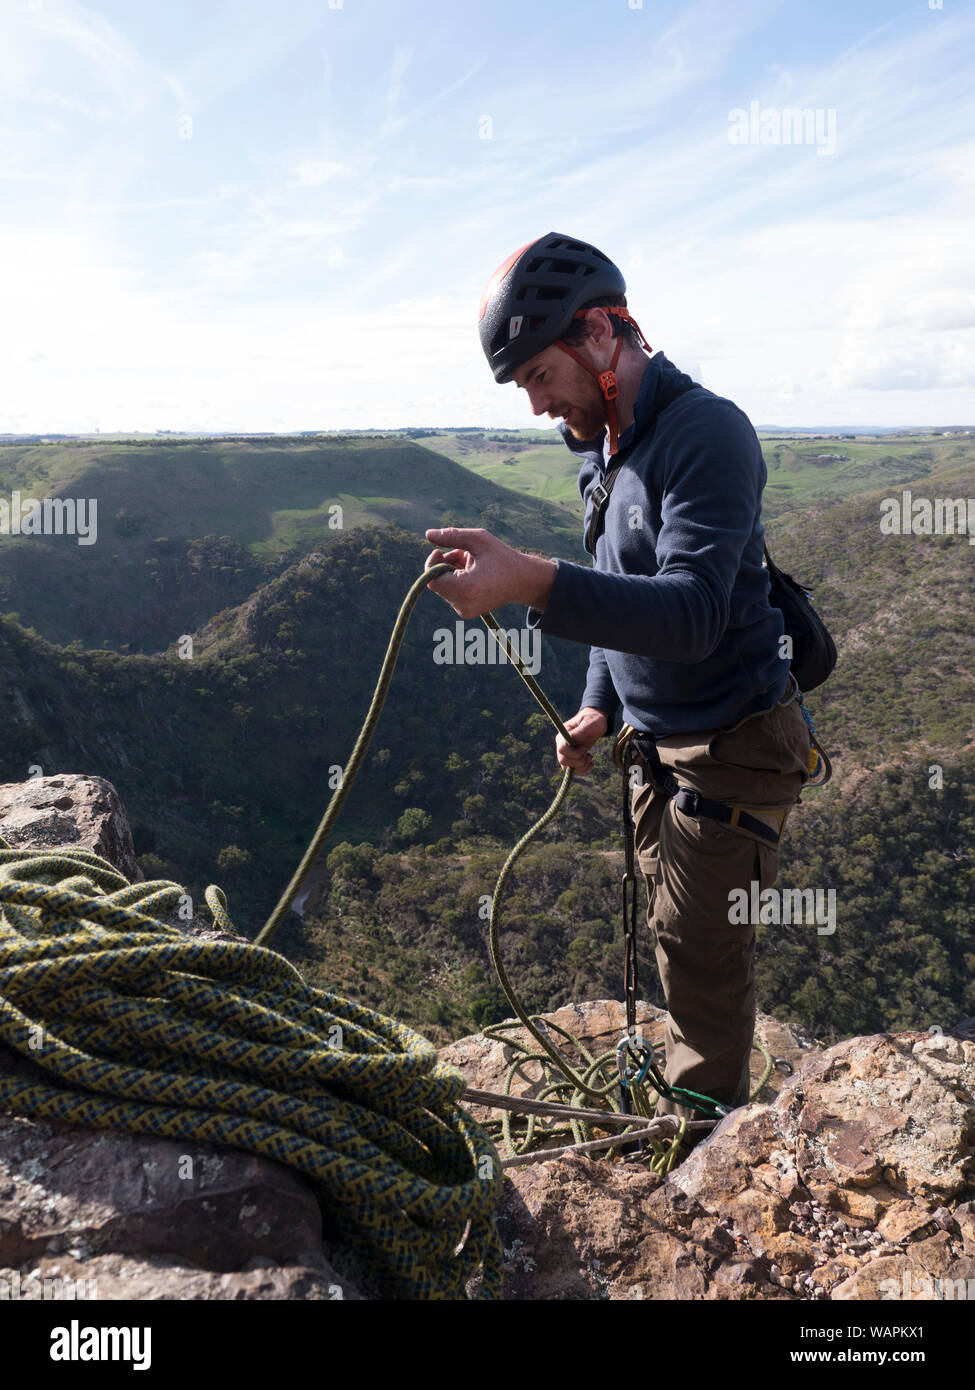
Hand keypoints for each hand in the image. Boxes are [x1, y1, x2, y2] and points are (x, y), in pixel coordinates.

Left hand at [425, 527, 555, 617]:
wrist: (523, 581)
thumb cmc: (502, 558)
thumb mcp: (479, 540)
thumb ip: (452, 536)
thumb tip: (428, 534)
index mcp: (466, 589)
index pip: (432, 579)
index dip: (432, 563)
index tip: (442, 551)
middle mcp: (463, 605)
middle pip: (437, 583)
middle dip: (444, 565)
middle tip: (462, 553)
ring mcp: (465, 611)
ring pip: (443, 588)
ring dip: (451, 572)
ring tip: (470, 561)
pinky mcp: (467, 612)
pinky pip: (451, 594)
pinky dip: (457, 581)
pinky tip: (472, 573)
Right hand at [556, 707, 608, 774]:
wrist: (596, 723)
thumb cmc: (593, 720)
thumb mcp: (590, 723)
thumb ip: (581, 731)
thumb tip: (571, 738)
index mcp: (563, 735)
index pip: (562, 749)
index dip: (574, 752)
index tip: (585, 747)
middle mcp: (561, 744)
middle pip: (563, 760)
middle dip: (578, 761)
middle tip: (588, 754)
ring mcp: (566, 752)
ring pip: (566, 767)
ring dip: (580, 766)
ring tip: (589, 757)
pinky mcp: (572, 757)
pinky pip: (572, 769)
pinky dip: (582, 769)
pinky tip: (590, 762)